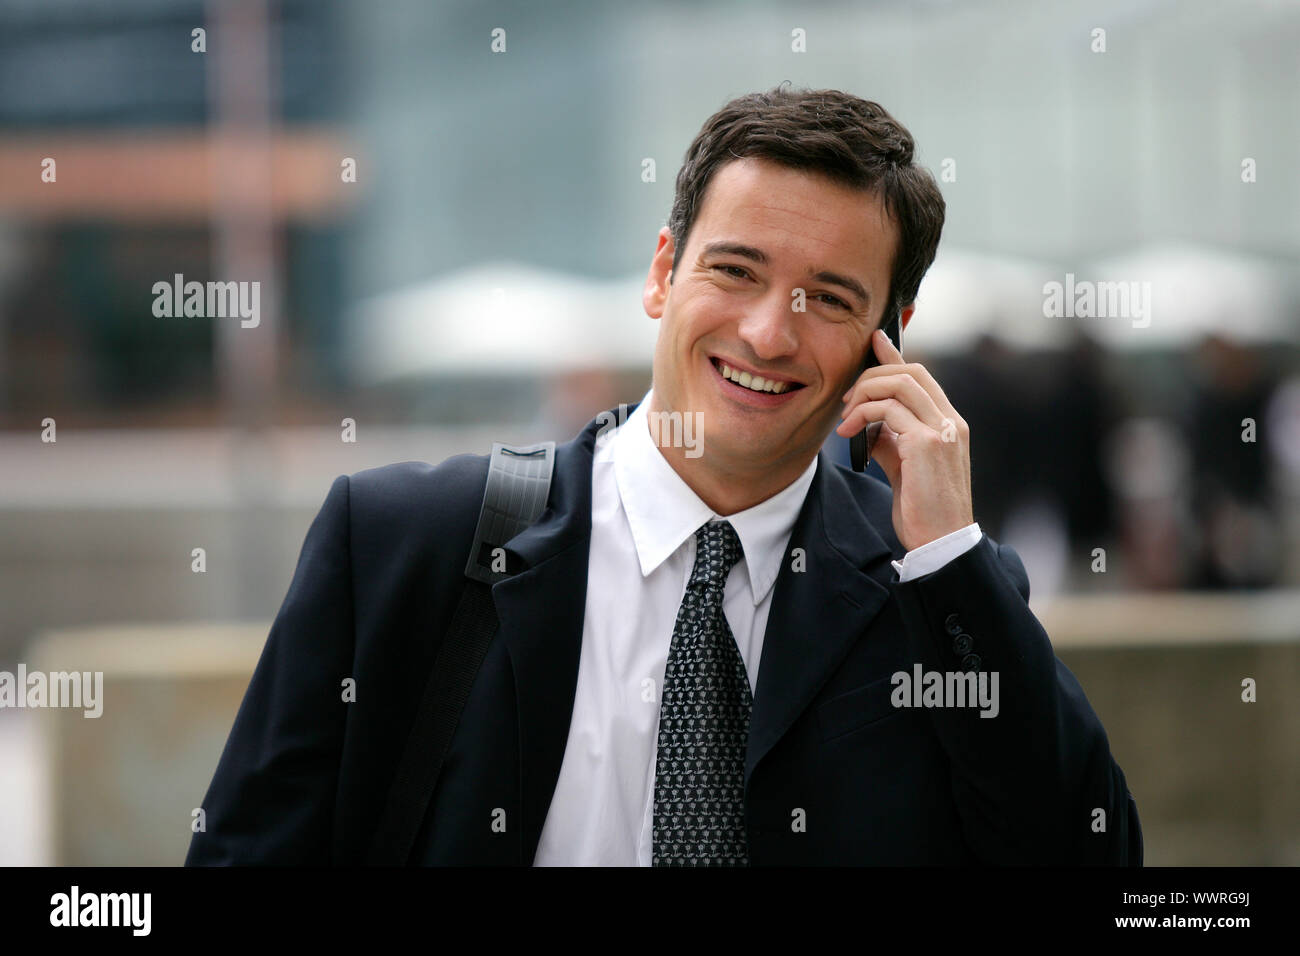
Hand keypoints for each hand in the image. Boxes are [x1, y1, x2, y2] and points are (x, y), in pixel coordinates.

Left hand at [834, 328, 973, 551]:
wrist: (940, 544)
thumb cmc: (923, 512)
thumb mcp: (904, 468)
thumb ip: (891, 441)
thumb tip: (868, 424)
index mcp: (950, 424)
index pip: (922, 377)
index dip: (896, 356)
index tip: (875, 340)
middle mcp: (952, 421)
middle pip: (911, 371)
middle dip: (872, 375)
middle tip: (846, 400)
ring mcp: (943, 430)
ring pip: (900, 384)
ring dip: (865, 394)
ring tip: (846, 419)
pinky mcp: (928, 443)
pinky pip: (889, 410)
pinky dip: (863, 415)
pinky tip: (849, 434)